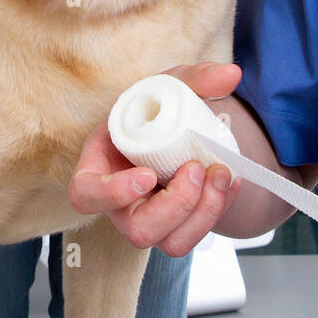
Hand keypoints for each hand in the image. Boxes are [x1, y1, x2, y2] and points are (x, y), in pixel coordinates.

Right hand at [69, 62, 243, 256]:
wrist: (179, 132)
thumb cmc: (157, 111)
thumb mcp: (171, 86)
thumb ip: (197, 77)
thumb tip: (231, 74)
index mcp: (100, 166)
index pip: (86, 194)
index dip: (112, 193)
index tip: (146, 175)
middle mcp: (120, 203)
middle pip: (137, 230)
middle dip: (176, 204)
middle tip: (196, 168)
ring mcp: (149, 219)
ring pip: (171, 243)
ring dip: (203, 212)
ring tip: (221, 173)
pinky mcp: (176, 228)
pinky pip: (195, 236)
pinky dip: (219, 210)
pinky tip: (231, 182)